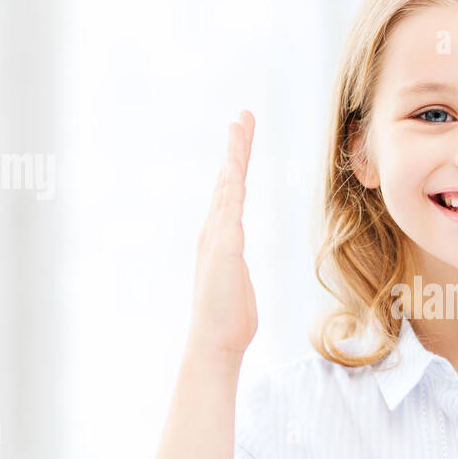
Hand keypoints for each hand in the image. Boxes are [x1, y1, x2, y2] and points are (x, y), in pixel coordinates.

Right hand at [188, 111, 257, 356]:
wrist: (216, 342)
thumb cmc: (230, 319)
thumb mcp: (238, 283)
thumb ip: (236, 268)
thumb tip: (235, 266)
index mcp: (222, 237)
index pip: (230, 191)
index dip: (236, 163)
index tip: (242, 137)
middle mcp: (215, 232)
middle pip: (226, 179)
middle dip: (235, 147)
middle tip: (242, 116)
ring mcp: (217, 239)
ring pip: (226, 187)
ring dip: (234, 156)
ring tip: (239, 127)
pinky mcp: (223, 250)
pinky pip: (229, 210)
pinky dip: (232, 187)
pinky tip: (237, 168)